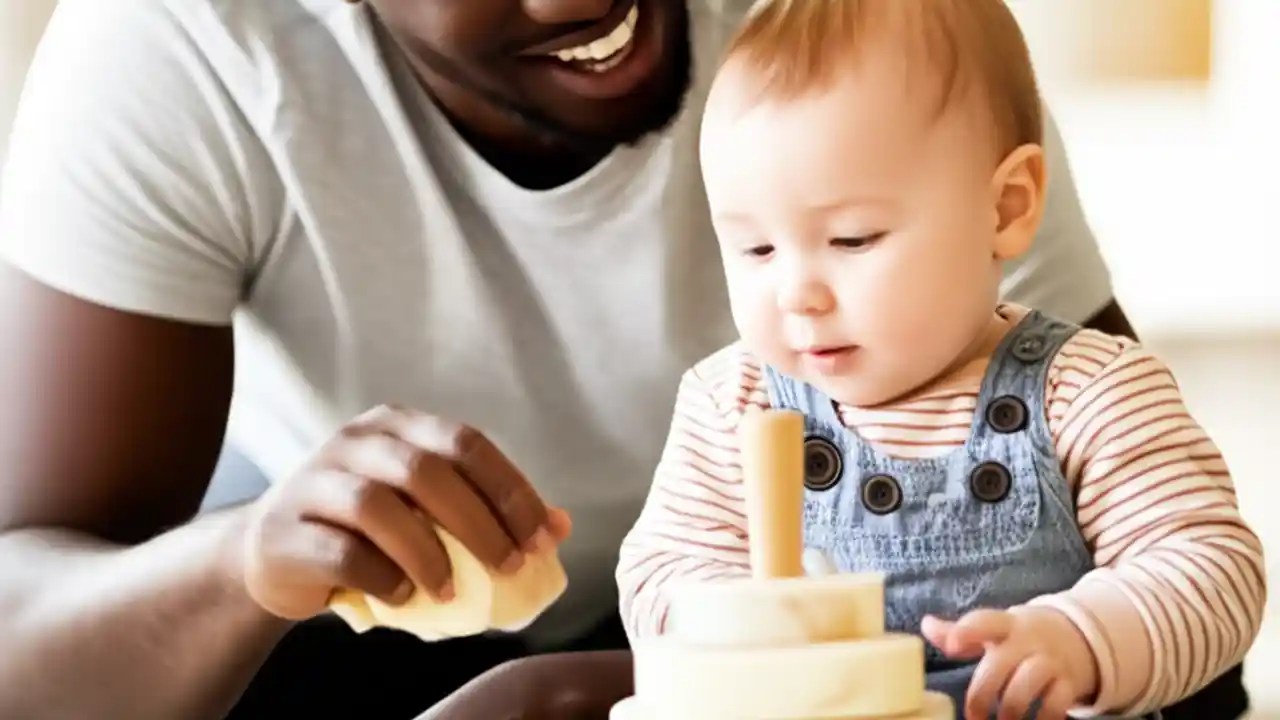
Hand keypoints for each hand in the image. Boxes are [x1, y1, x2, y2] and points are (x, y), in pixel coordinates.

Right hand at [239, 404, 571, 620]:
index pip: (466, 443)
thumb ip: (490, 512)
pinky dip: (382, 578)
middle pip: (426, 470)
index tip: (542, 538)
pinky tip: (403, 596)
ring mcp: (314, 481)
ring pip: (378, 506)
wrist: (271, 555)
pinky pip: (340, 552)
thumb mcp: (429, 512)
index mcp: (398, 424)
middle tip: (509, 567)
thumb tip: (560, 526)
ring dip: (427, 553)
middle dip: (479, 522)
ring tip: (450, 592)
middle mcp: (355, 441)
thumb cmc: (369, 531)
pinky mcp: (284, 530)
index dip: (511, 490)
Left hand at [921, 607, 1097, 719]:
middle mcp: (1027, 641)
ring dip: (1009, 711)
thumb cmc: (1022, 636)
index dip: (966, 632)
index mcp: (1005, 625)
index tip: (951, 647)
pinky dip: (1042, 719)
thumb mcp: (996, 629)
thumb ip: (962, 631)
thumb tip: (926, 625)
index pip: (984, 622)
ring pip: (1024, 688)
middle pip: (998, 666)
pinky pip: (1055, 705)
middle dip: (981, 695)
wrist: (1079, 635)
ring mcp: (1050, 661)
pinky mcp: (1069, 682)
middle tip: (974, 717)